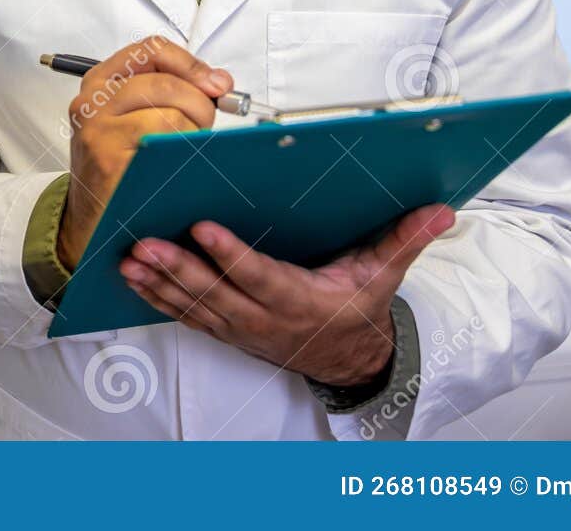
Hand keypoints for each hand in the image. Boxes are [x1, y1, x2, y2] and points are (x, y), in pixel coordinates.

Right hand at [57, 36, 231, 269]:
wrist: (88, 219)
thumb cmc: (117, 165)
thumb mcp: (132, 116)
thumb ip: (169, 91)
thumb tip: (218, 82)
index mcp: (101, 82)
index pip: (152, 51)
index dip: (191, 64)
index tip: (215, 83)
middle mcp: (93, 102)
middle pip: (168, 84)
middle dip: (200, 105)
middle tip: (202, 127)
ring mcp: (99, 132)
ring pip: (172, 116)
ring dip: (193, 136)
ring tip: (183, 152)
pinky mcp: (111, 163)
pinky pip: (167, 148)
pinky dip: (184, 157)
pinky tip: (178, 167)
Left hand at [119, 203, 456, 385]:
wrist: (349, 359)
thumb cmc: (358, 308)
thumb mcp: (384, 275)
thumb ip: (406, 239)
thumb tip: (442, 210)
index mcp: (301, 301)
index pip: (260, 278)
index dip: (230, 256)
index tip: (203, 228)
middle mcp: (265, 318)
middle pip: (215, 294)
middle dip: (178, 269)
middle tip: (145, 243)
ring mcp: (241, 328)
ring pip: (193, 307)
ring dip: (159, 284)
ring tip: (128, 259)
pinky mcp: (226, 330)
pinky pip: (186, 316)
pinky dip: (157, 298)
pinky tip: (132, 277)